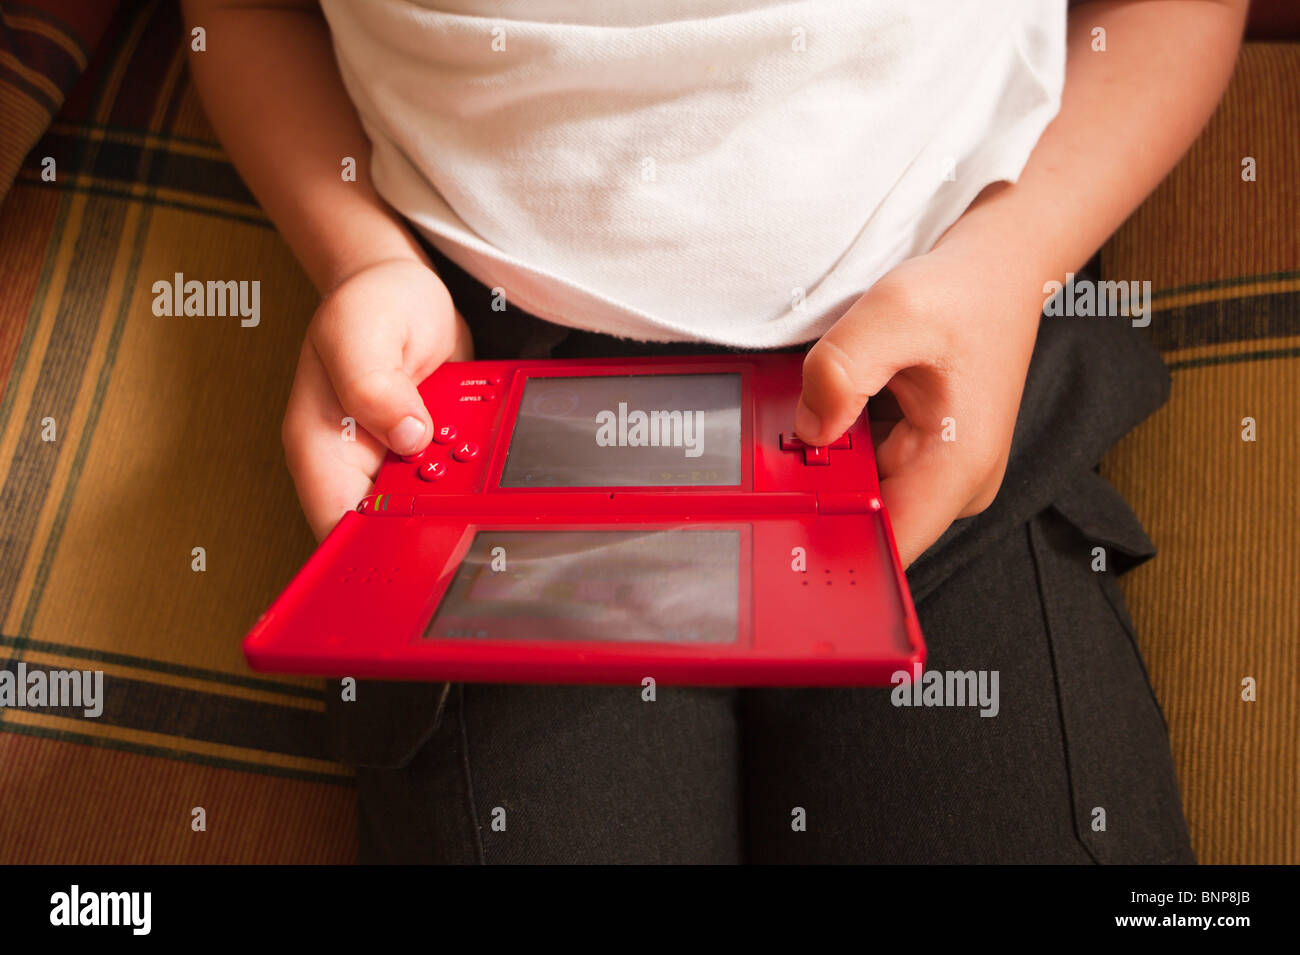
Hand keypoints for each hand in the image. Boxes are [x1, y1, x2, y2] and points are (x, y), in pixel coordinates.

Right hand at [282, 258, 471, 539]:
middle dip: (428, 524)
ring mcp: (393, 465)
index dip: (369, 552)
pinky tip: (483, 450)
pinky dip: (473, 475)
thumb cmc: (371, 302)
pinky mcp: (427, 457)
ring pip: (427, 513)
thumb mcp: (362, 329)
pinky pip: (453, 484)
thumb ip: (373, 383)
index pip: (336, 529)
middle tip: (462, 493)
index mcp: (322, 448)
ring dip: (457, 499)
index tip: (414, 548)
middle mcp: (356, 466)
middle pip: (387, 532)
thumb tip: (407, 434)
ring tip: (473, 456)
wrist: (406, 289)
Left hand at [794, 242, 1042, 566]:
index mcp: (956, 469)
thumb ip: (843, 369)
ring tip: (834, 402)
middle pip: (862, 519)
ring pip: (857, 492)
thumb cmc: (966, 293)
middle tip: (805, 426)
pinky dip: (841, 441)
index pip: (888, 549)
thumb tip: (809, 428)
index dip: (832, 545)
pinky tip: (844, 403)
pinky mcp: (921, 460)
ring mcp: (935, 476)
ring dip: (829, 458)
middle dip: (819, 484)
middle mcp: (951, 486)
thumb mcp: (895, 312)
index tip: (791, 518)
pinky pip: (863, 467)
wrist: (998, 273)